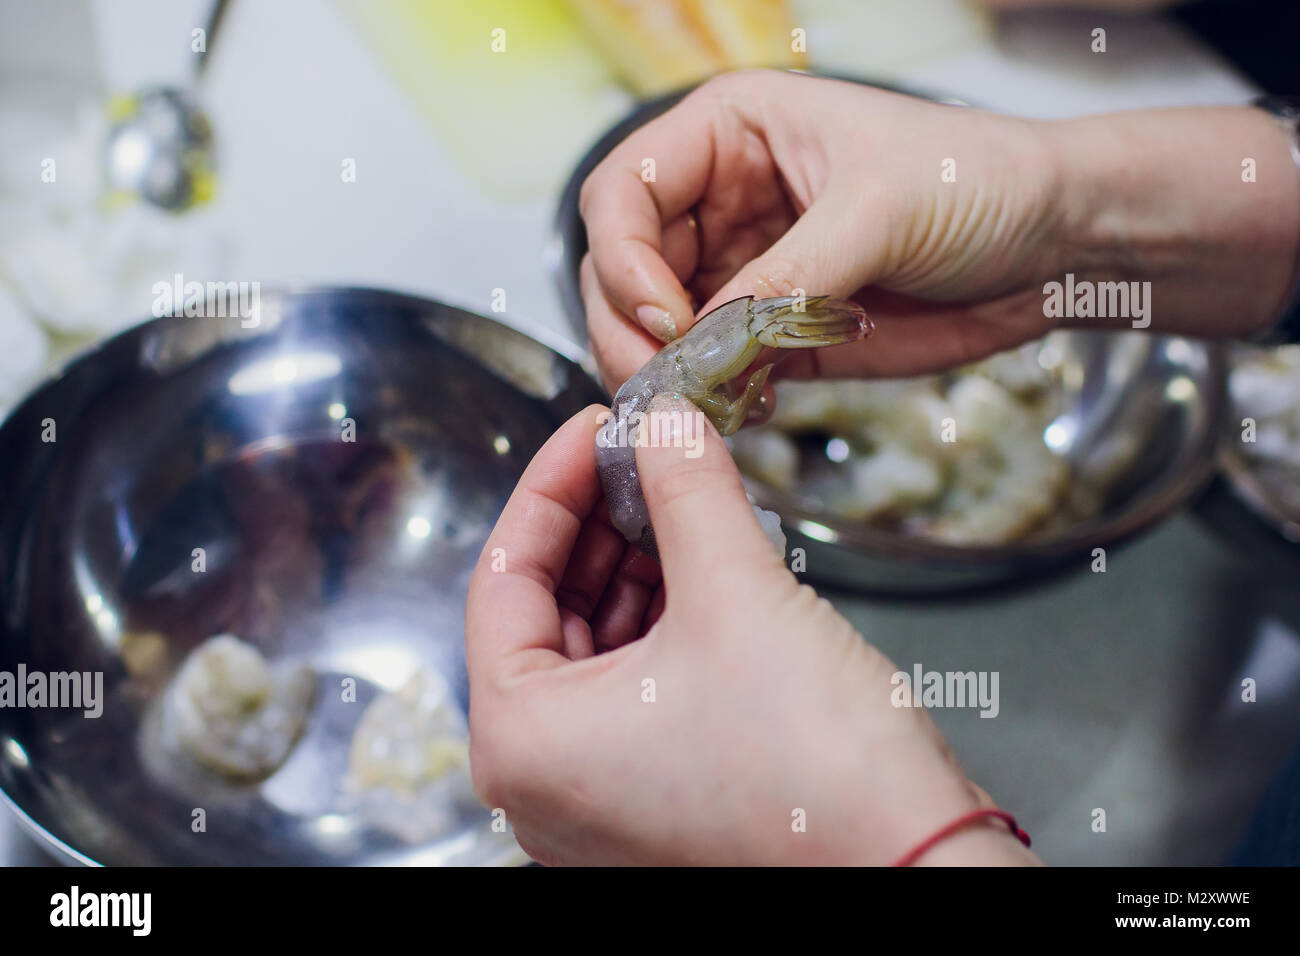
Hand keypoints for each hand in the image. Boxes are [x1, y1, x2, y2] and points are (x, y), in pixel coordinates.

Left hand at [465, 397, 1038, 864]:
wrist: (917, 875)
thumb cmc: (817, 777)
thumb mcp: (738, 595)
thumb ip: (688, 491)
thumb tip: (667, 423)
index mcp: (523, 742)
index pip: (501, 578)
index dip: (550, 486)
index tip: (592, 428)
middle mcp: (544, 783)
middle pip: (544, 613)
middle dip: (596, 523)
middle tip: (641, 454)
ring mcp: (599, 798)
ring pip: (592, 648)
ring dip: (632, 565)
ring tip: (677, 497)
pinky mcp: (654, 799)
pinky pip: (632, 688)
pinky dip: (661, 620)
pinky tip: (701, 563)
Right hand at [579, 70, 1299, 389]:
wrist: (1050, 245)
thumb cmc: (976, 180)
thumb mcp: (877, 209)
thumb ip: (784, 276)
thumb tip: (700, 343)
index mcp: (730, 134)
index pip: (624, 193)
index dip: (623, 259)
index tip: (667, 317)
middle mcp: (722, 201)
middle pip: (620, 269)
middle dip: (631, 328)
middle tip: (667, 382)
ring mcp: (743, 271)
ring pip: (655, 330)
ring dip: (667, 374)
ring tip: (709, 402)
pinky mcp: (772, 332)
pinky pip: (712, 371)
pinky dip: (712, 399)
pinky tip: (748, 406)